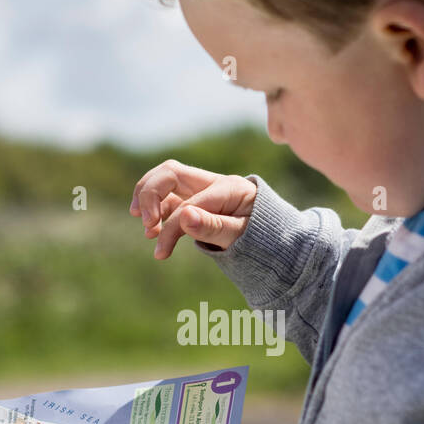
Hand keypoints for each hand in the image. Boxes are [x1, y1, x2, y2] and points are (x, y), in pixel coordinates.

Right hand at [129, 159, 256, 258]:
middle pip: (170, 172)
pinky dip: (158, 210)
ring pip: (166, 180)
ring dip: (149, 200)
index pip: (188, 203)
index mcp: (227, 188)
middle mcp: (212, 183)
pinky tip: (154, 230)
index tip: (161, 252)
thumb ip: (215, 227)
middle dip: (150, 193)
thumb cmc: (264, 236)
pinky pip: (170, 198)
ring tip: (148, 230)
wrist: (278, 236)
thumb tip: (184, 217)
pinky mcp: (197, 201)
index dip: (171, 227)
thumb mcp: (243, 236)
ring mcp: (203, 190)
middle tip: (145, 221)